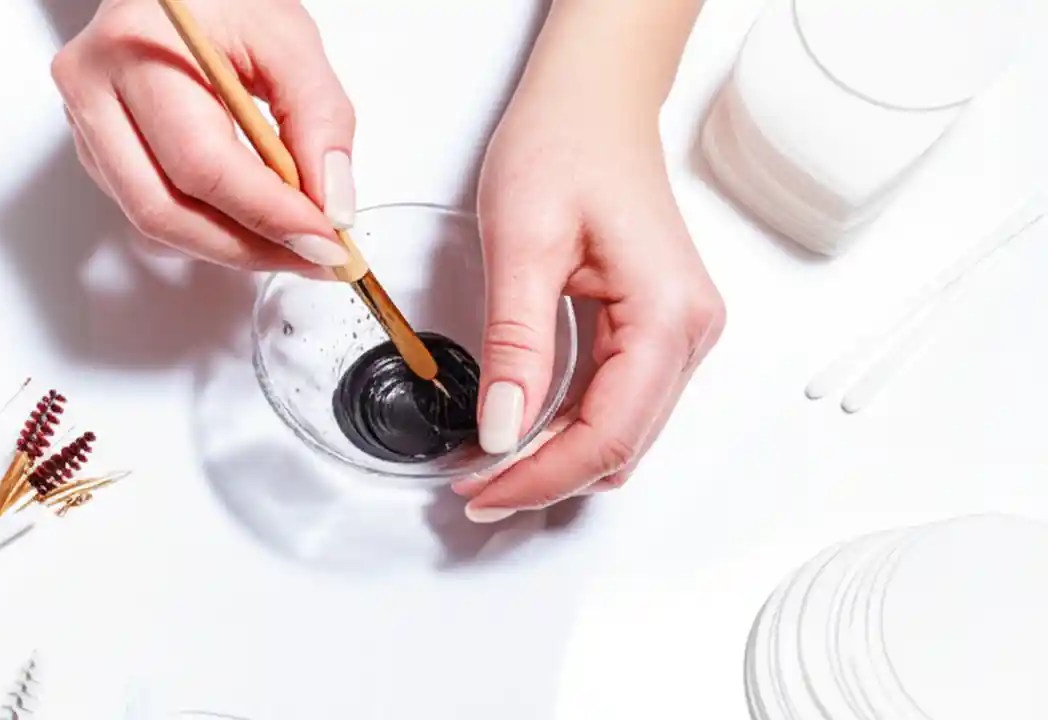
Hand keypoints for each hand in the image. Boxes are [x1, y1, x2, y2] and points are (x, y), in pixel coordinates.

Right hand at [52, 0, 353, 272]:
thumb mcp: (288, 39)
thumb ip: (320, 121)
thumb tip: (332, 206)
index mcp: (136, 49)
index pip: (201, 162)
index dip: (268, 214)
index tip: (325, 240)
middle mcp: (93, 91)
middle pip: (165, 210)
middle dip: (249, 248)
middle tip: (314, 255)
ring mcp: (86, 127)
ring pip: (155, 224)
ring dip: (232, 246)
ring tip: (293, 240)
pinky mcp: (99, 153)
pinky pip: (154, 213)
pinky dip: (210, 229)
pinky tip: (254, 219)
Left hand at [455, 34, 725, 521]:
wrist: (592, 101)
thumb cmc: (565, 144)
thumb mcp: (523, 243)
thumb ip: (516, 343)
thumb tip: (503, 430)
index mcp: (667, 314)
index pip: (608, 435)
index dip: (541, 477)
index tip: (482, 492)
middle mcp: (689, 331)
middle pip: (621, 446)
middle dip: (547, 479)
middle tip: (475, 490)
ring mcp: (680, 332)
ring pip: (622, 433)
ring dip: (558, 460)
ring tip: (489, 467)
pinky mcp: (658, 328)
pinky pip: (618, 402)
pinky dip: (569, 428)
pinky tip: (522, 429)